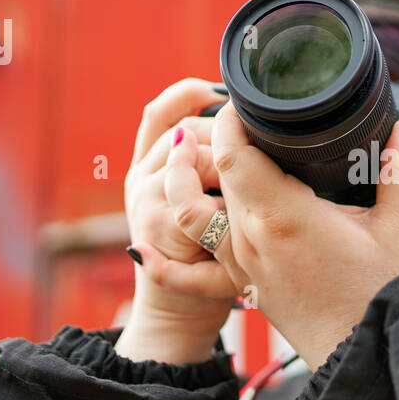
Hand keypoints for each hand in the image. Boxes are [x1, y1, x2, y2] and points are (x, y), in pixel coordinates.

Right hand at [115, 79, 237, 363]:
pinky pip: (193, 200)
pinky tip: (241, 205)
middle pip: (183, 133)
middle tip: (255, 141)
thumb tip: (257, 129)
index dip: (187, 94)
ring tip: (251, 179)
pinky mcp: (159, 231)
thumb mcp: (204, 201)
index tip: (222, 89)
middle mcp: (141, 180)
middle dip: (221, 134)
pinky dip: (220, 198)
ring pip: (187, 160)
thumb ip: (214, 166)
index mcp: (149, 168)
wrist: (178, 310)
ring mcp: (146, 204)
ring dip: (223, 164)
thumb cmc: (201, 255)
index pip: (161, 113)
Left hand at [166, 103, 398, 371]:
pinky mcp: (240, 282)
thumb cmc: (384, 292)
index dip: (230, 118)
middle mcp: (250, 237)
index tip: (247, 100)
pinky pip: (194, 253)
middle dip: (212, 136)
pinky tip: (163, 225)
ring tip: (188, 150)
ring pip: (187, 211)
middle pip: (208, 172)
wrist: (366, 356)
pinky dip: (176, 232)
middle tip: (235, 116)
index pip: (232, 151)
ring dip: (183, 177)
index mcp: (283, 215)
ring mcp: (239, 262)